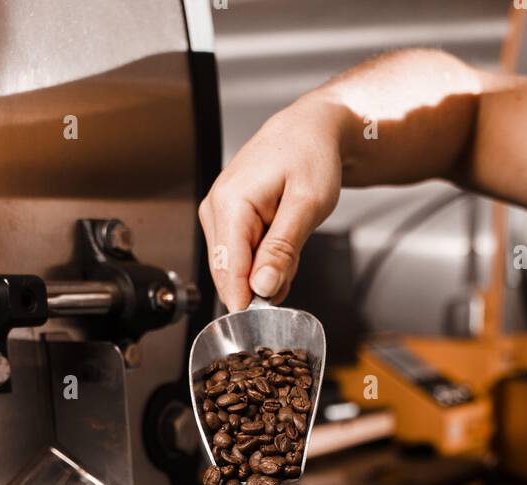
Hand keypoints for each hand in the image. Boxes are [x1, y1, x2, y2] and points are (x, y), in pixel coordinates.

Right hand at [199, 97, 342, 310]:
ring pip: (237, 270)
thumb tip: (262, 287)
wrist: (309, 131)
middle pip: (230, 276)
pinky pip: (242, 258)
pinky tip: (282, 241)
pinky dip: (266, 260)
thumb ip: (283, 250)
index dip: (250, 302)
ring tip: (290, 241)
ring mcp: (217, 214)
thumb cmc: (311, 157)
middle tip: (293, 261)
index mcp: (230, 204)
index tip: (273, 311)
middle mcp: (215, 209)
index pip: (229, 273)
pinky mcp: (225, 220)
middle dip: (263, 284)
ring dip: (267, 270)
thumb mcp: (307, 205)